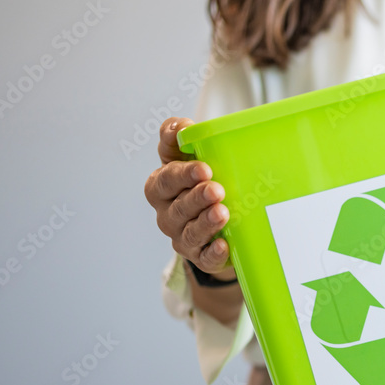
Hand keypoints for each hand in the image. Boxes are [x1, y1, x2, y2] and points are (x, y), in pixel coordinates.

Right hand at [144, 117, 233, 279]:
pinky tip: (223, 245)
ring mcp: (183, 237)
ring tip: (222, 213)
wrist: (217, 216)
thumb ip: (179, 137)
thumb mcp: (186, 155)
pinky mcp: (201, 257)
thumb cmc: (199, 180)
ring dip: (205, 223)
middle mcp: (168, 214)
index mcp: (161, 187)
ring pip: (190, 232)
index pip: (166, 180)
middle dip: (196, 198)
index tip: (204, 168)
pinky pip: (204, 258)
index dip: (183, 175)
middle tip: (216, 189)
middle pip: (178, 208)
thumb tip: (180, 126)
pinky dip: (213, 252)